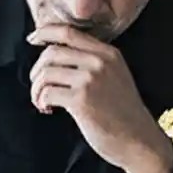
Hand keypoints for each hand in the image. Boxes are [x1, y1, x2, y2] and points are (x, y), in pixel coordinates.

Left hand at [28, 26, 172, 172]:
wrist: (140, 141)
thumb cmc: (125, 115)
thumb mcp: (116, 77)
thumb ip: (94, 62)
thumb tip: (57, 56)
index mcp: (108, 53)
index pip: (68, 32)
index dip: (45, 32)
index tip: (33, 38)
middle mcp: (99, 62)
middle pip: (52, 52)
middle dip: (37, 70)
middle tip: (38, 86)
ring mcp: (90, 80)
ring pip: (46, 72)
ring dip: (37, 89)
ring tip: (43, 102)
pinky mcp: (81, 100)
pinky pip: (47, 92)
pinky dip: (41, 101)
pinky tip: (49, 109)